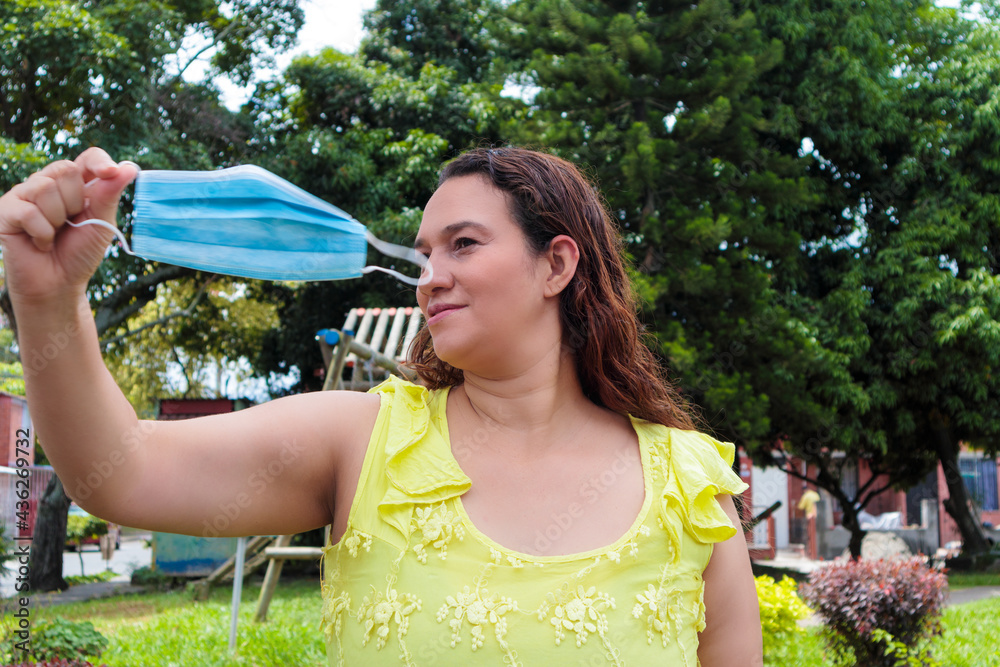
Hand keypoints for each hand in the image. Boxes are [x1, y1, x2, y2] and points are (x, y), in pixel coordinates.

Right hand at [0, 147, 137, 303]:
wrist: (58, 285)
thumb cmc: (79, 254)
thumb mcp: (101, 224)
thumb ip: (109, 195)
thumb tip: (129, 168)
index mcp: (75, 185)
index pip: (88, 158)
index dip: (99, 161)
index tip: (110, 172)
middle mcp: (47, 184)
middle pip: (65, 169)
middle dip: (75, 202)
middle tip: (70, 224)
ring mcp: (23, 195)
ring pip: (44, 187)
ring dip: (57, 219)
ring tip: (54, 234)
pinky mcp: (5, 210)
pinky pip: (28, 210)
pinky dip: (42, 233)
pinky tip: (40, 243)